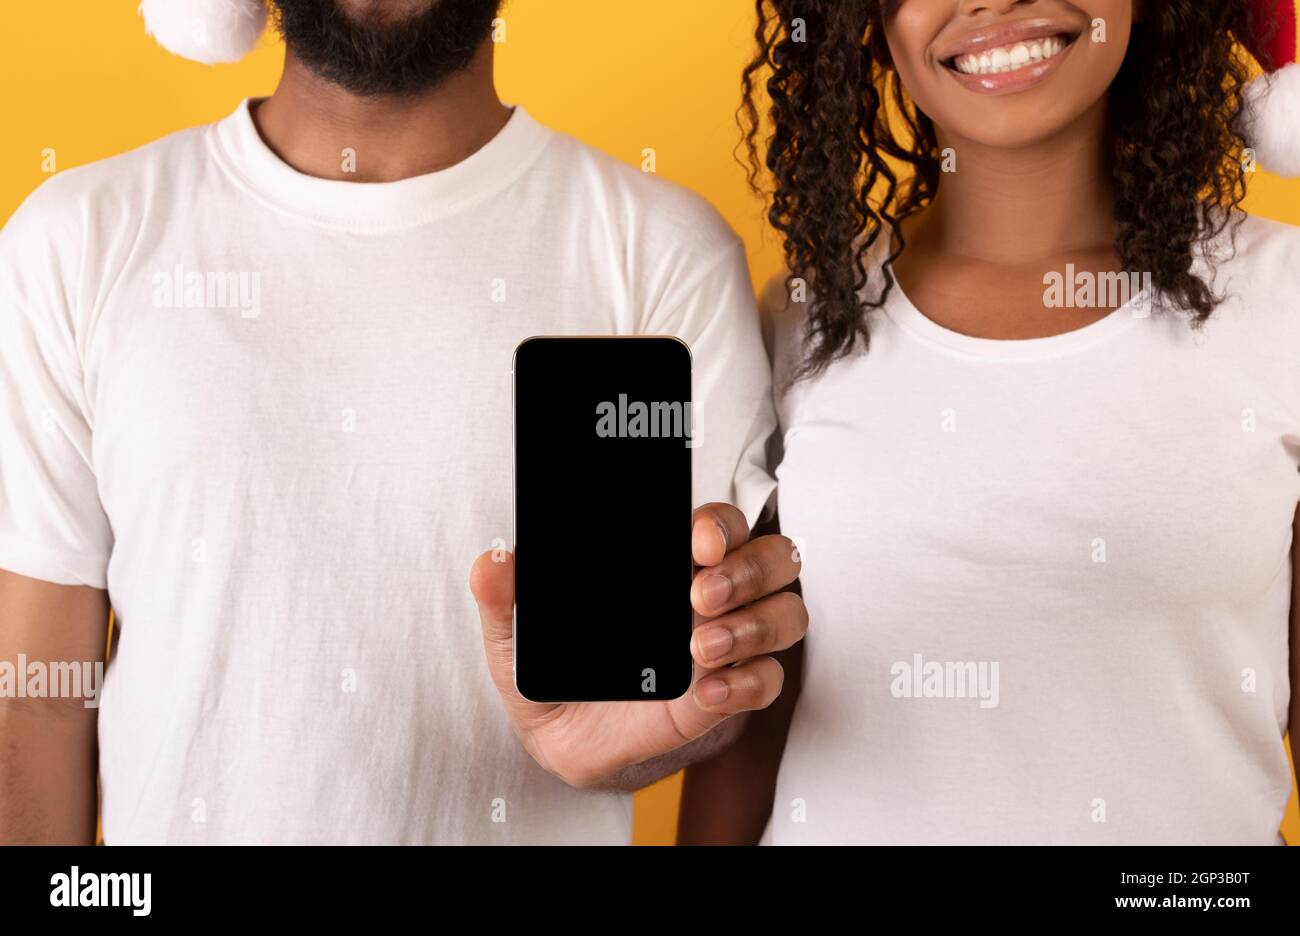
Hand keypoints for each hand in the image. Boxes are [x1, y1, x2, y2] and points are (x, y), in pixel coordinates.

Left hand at [469, 503, 805, 789]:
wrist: (565, 743)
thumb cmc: (553, 675)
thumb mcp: (516, 637)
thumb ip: (502, 598)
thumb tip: (492, 561)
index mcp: (667, 565)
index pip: (718, 524)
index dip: (719, 525)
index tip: (696, 541)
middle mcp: (711, 594)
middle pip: (773, 557)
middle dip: (748, 568)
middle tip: (701, 593)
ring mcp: (731, 642)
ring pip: (786, 614)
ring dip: (755, 624)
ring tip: (702, 645)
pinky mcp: (733, 693)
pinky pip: (770, 680)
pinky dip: (748, 683)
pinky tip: (709, 691)